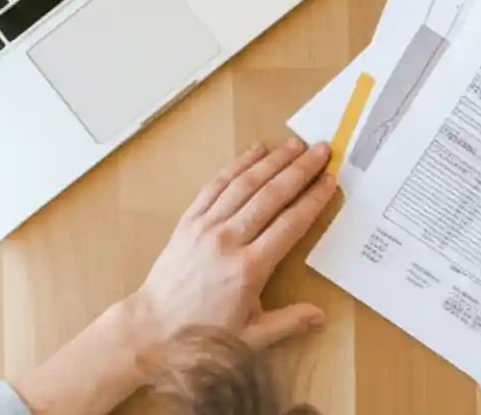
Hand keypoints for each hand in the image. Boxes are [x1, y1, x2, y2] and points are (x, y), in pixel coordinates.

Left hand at [127, 137, 336, 352]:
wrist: (151, 327)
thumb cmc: (202, 334)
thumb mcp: (251, 336)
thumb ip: (288, 322)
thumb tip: (322, 315)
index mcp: (249, 268)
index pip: (290, 224)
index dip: (312, 199)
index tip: (329, 180)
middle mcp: (229, 240)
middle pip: (271, 195)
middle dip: (299, 170)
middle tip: (321, 150)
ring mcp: (206, 226)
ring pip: (245, 184)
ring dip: (273, 161)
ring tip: (296, 144)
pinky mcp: (189, 221)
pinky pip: (216, 185)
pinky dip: (237, 165)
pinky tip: (255, 151)